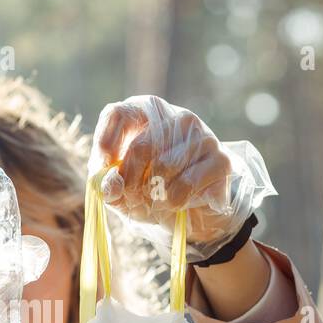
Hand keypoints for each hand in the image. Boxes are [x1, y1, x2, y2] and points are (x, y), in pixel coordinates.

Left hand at [90, 95, 275, 262]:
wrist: (194, 209)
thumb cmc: (151, 189)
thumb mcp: (122, 189)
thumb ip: (109, 186)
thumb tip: (110, 186)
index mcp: (148, 114)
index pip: (120, 113)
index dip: (106, 141)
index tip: (102, 165)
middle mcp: (177, 118)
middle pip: (141, 146)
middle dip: (129, 180)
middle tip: (128, 197)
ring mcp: (203, 136)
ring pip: (165, 166)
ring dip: (152, 194)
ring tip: (153, 201)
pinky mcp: (220, 160)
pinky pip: (186, 184)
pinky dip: (173, 201)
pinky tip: (174, 203)